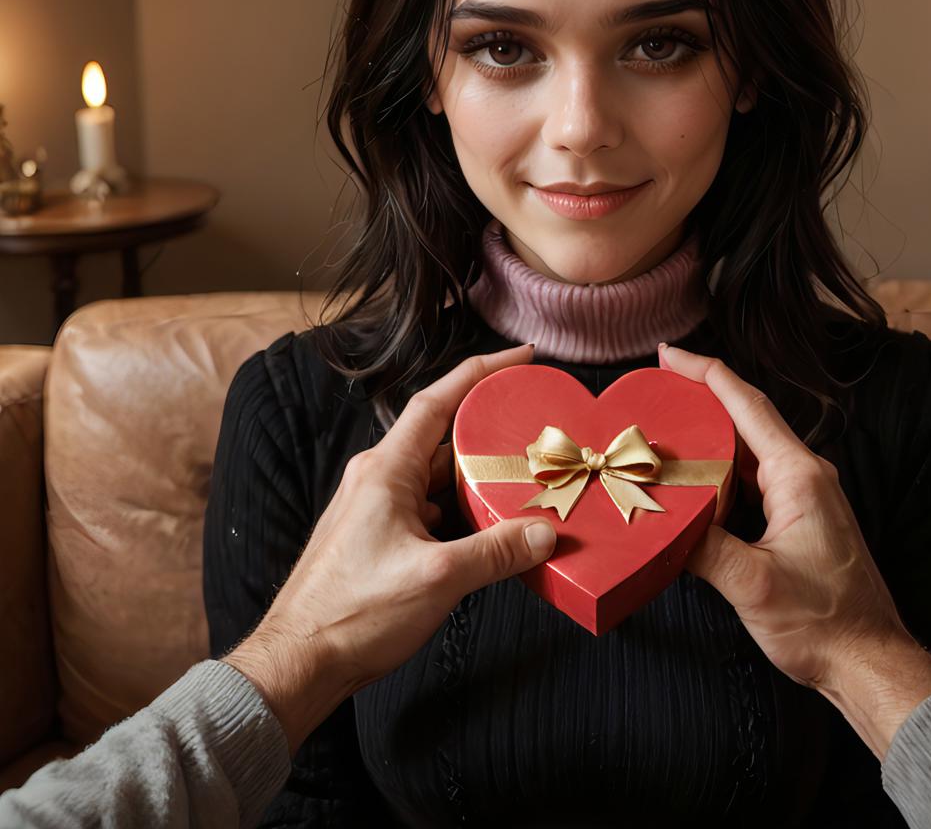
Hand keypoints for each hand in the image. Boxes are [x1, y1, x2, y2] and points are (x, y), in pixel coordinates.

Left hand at [226, 343, 555, 751]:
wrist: (297, 662)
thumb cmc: (352, 614)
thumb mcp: (437, 579)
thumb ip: (496, 551)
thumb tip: (544, 533)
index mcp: (386, 470)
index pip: (437, 400)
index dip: (480, 372)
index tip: (519, 358)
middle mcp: (377, 478)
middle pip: (441, 436)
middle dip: (487, 427)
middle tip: (531, 424)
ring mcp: (374, 507)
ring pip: (434, 475)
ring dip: (474, 472)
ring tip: (520, 476)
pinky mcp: (376, 536)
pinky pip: (426, 505)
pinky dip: (458, 506)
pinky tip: (485, 525)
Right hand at [658, 343, 930, 758]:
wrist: (870, 661)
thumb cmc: (824, 623)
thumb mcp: (753, 585)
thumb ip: (703, 547)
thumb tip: (660, 523)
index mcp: (799, 476)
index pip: (746, 405)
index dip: (706, 373)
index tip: (669, 354)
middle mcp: (807, 475)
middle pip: (747, 419)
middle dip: (701, 398)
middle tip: (656, 389)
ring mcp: (808, 496)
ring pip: (751, 450)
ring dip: (711, 436)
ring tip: (666, 431)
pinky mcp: (803, 518)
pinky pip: (758, 478)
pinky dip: (724, 470)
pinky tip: (698, 482)